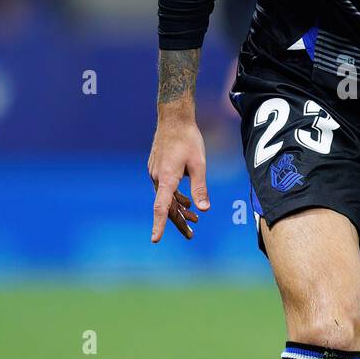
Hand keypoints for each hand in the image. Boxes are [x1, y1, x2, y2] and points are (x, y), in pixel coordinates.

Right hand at [148, 114, 209, 241]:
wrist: (174, 119)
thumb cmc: (188, 139)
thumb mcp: (199, 164)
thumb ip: (200, 188)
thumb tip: (204, 209)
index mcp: (166, 178)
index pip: (161, 207)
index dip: (159, 225)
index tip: (155, 240)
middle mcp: (157, 177)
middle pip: (166, 206)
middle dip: (179, 222)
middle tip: (191, 236)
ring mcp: (155, 173)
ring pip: (166, 198)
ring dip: (179, 210)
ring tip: (194, 221)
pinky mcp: (157, 168)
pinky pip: (165, 189)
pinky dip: (176, 198)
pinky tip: (186, 203)